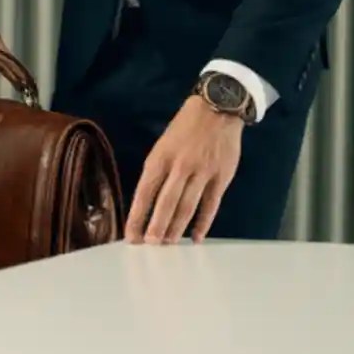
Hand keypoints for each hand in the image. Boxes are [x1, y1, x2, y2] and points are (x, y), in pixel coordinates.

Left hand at [125, 95, 242, 244]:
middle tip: (151, 245)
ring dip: (176, 228)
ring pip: (187, 206)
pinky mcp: (222, 176)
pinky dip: (203, 223)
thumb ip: (158, 171)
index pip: (145, 193)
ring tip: (168, 244)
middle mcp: (181, 167)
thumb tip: (150, 202)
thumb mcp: (163, 144)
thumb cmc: (186, 127)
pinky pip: (210, 204)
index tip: (131, 236)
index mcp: (161, 158)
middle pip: (166, 203)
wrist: (218, 108)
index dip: (137, 217)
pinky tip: (196, 237)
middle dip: (156, 227)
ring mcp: (203, 172)